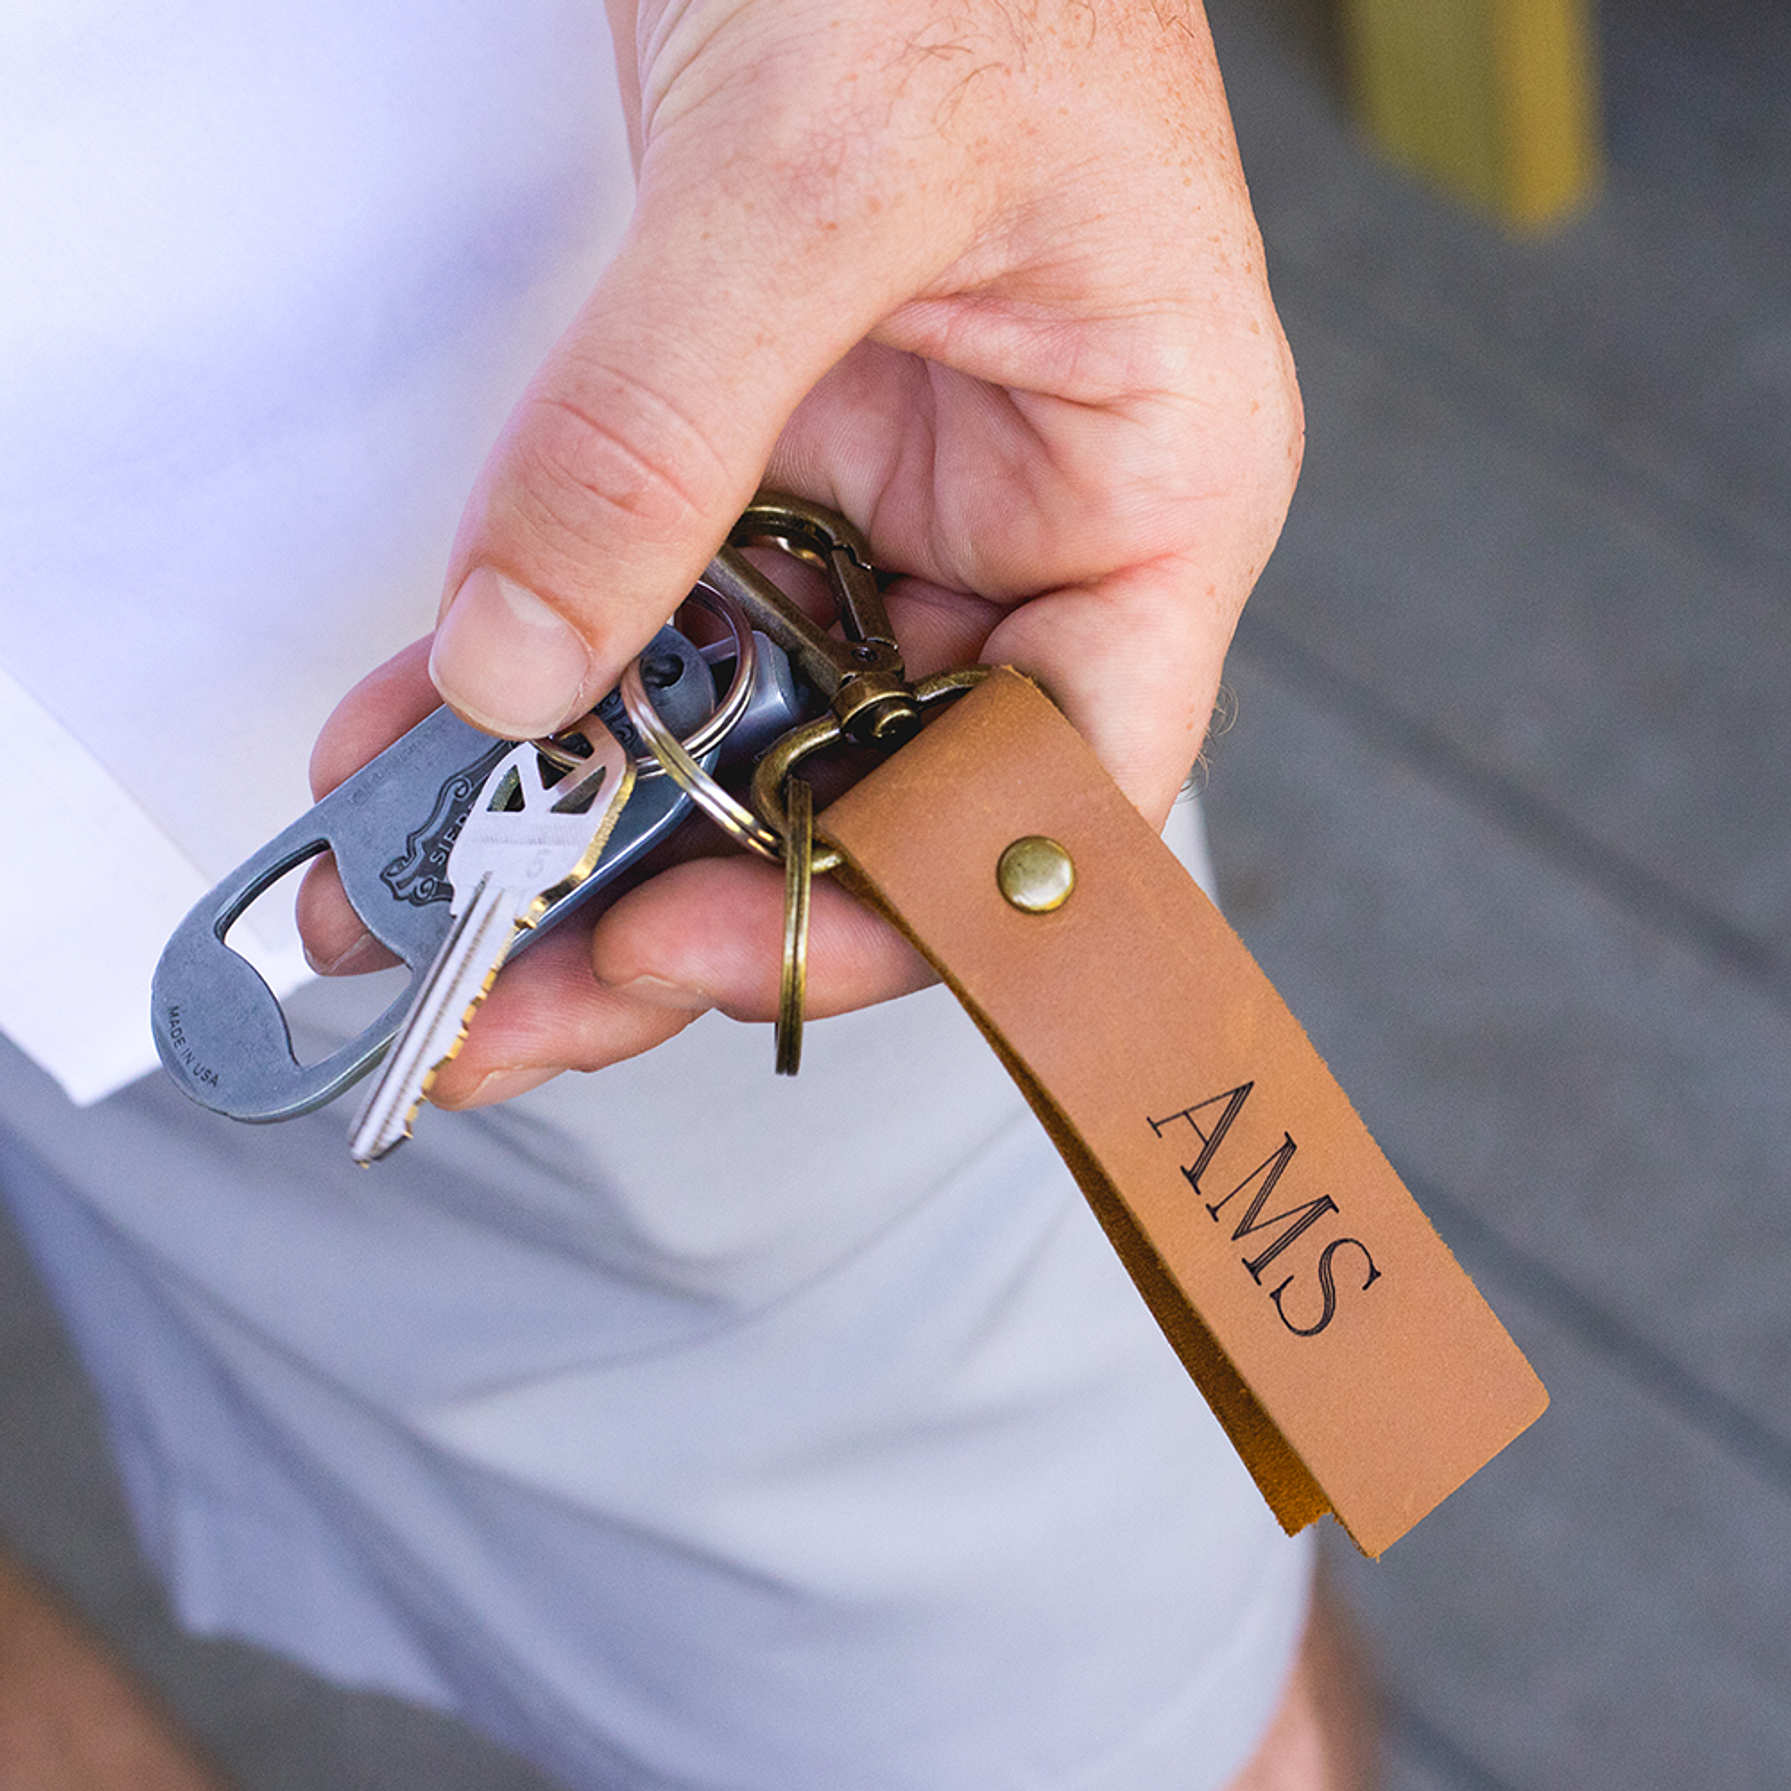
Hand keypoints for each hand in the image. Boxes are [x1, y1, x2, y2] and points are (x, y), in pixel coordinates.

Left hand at [303, 0, 1301, 1107]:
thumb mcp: (817, 170)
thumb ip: (664, 429)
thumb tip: (524, 665)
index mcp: (1147, 501)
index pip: (1063, 790)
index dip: (903, 902)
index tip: (713, 948)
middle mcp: (1020, 539)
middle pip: (873, 797)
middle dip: (685, 909)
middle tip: (512, 1008)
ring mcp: (887, 510)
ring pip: (742, 731)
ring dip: (577, 824)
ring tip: (418, 912)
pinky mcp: (765, 461)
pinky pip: (650, 614)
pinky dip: (530, 686)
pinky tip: (412, 743)